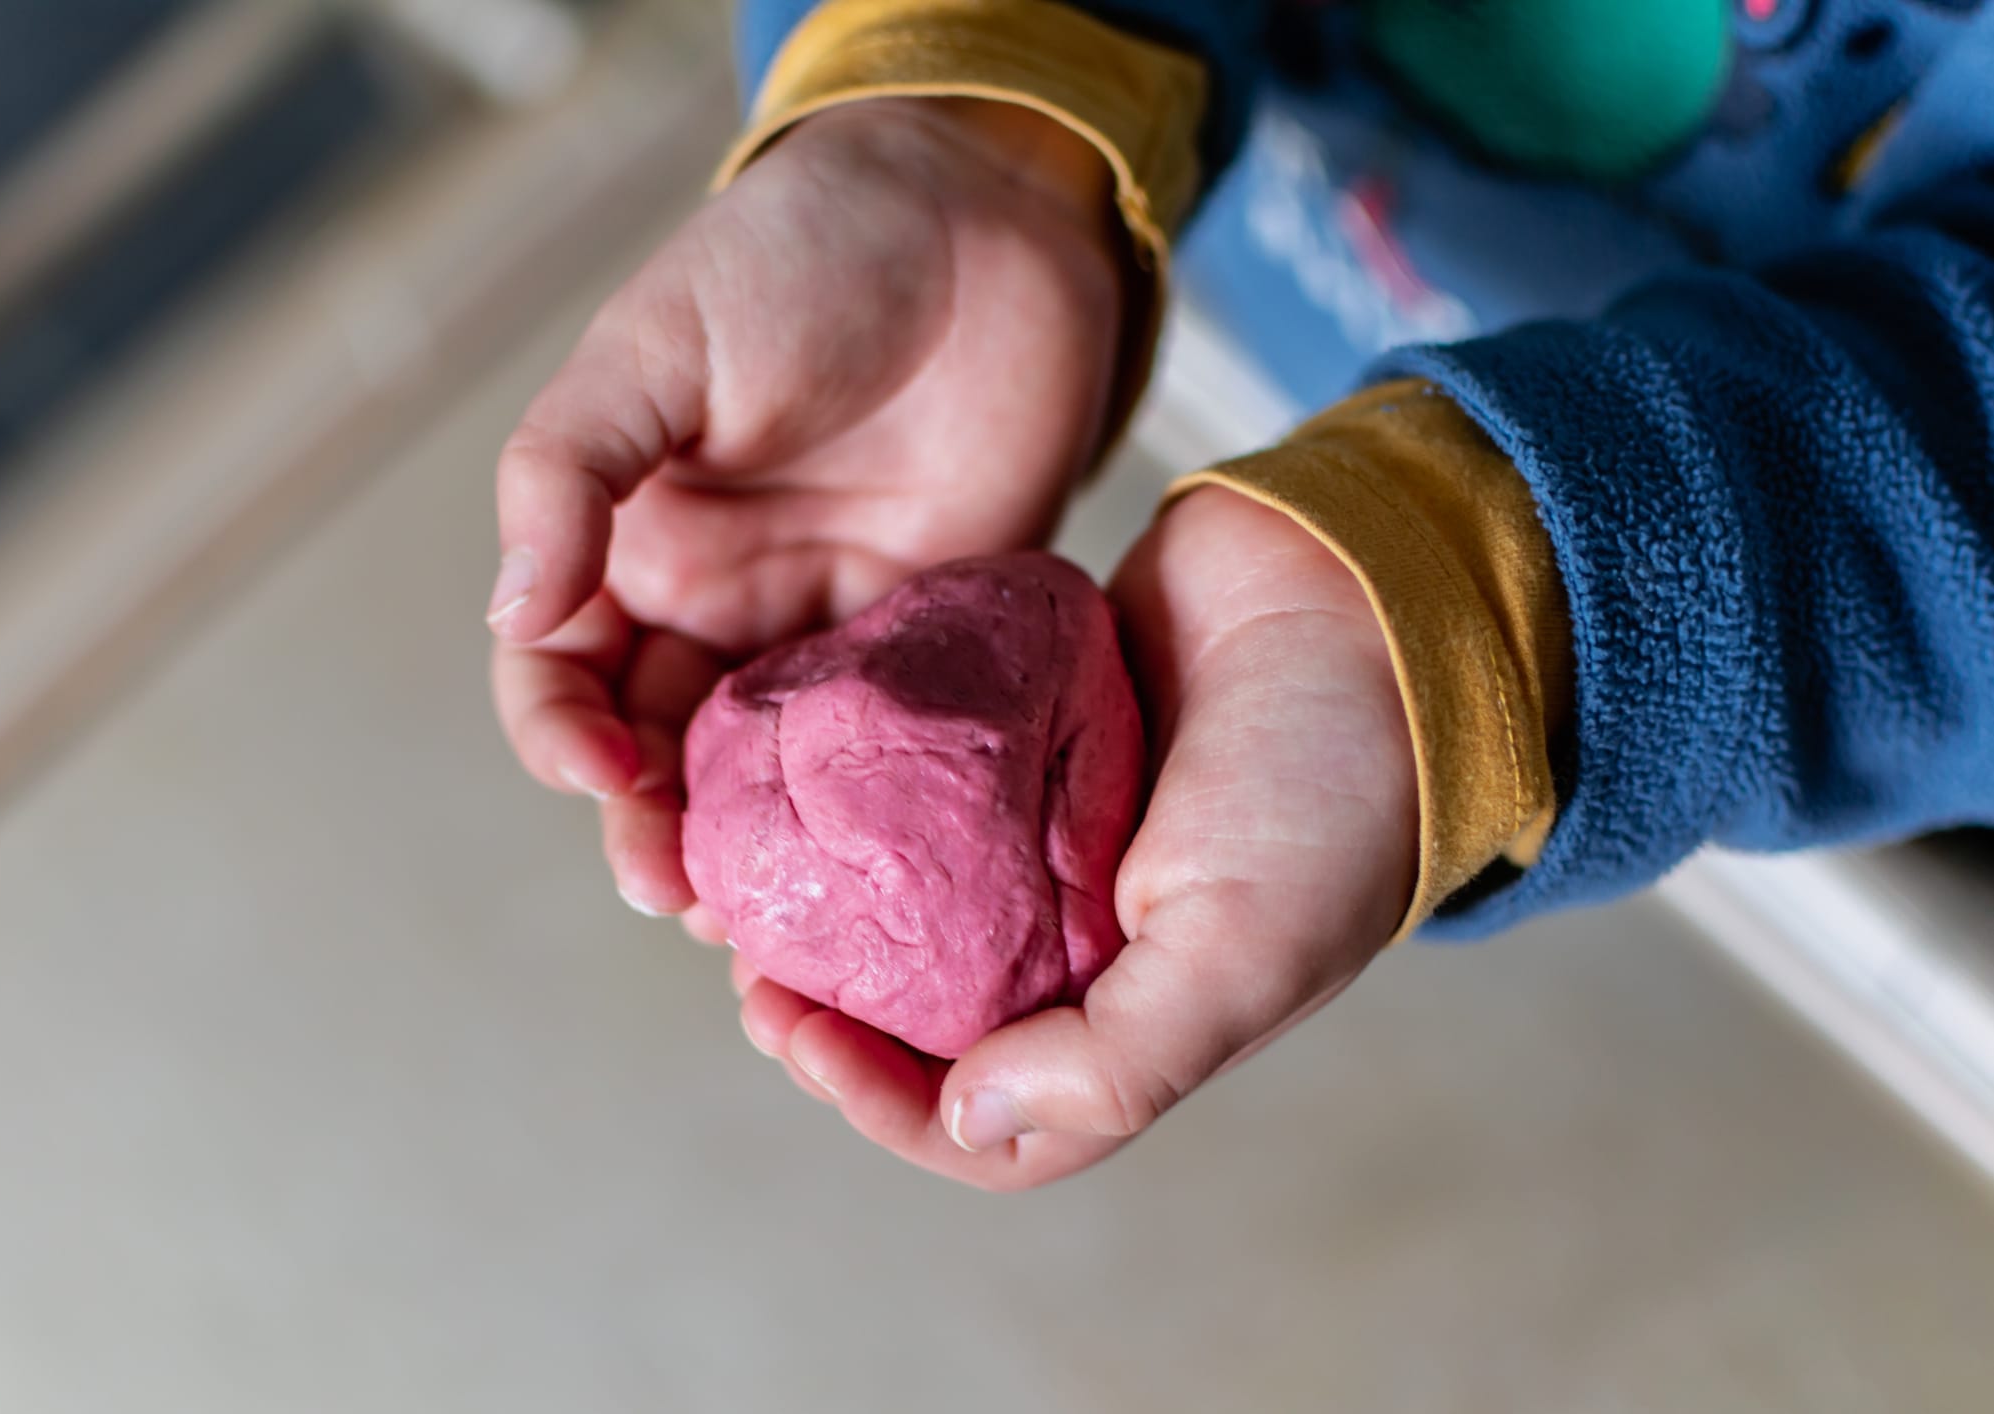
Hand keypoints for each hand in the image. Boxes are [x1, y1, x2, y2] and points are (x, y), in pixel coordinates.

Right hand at [489, 98, 1127, 915]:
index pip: (564, 674)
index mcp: (631, 542)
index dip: (565, 739)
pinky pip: (893, 741)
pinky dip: (878, 807)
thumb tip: (512, 613)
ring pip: (772, 774)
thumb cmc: (803, 256)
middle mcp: (722, 602)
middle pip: (662, 752)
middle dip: (656, 830)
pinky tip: (885, 861)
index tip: (598, 780)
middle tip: (682, 895)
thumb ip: (569, 475)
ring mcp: (830, 625)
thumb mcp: (655, 349)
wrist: (984, 214)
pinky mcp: (937, 631)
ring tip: (770, 913)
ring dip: (761, 848)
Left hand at [736, 488, 1419, 1187]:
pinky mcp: (1022, 731)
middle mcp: (1080, 938)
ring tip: (748, 882)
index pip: (989, 1114)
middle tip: (748, 968)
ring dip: (826, 910)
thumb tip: (968, 1119)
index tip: (798, 1037)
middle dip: (829, 1014)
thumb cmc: (1331, 784)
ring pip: (907, 905)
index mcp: (1136, 1014)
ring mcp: (1045, 834)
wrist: (1367, 589)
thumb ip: (1118, 1059)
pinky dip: (855, 795)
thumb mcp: (1248, 951)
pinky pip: (917, 785)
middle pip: (924, 1018)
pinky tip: (792, 777)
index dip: (881, 1100)